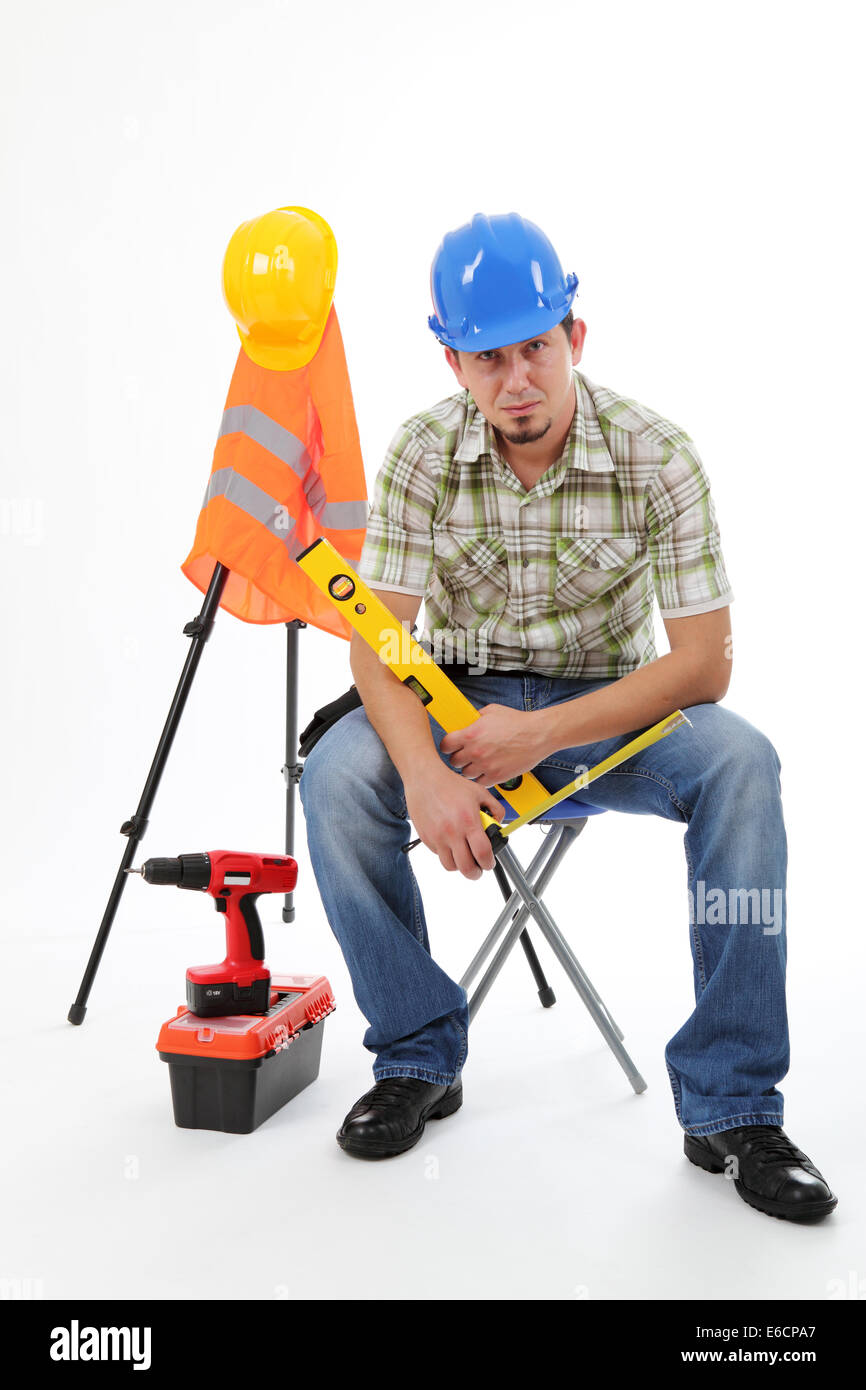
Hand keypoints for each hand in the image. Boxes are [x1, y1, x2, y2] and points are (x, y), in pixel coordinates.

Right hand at [404, 762, 506, 879]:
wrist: (424, 778)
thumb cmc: (450, 784)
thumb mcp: (480, 792)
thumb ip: (495, 808)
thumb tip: (499, 823)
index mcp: (468, 821)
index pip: (482, 854)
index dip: (489, 864)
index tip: (489, 863)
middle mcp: (452, 832)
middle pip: (466, 868)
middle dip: (475, 873)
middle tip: (478, 869)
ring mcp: (437, 837)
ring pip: (450, 866)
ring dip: (459, 865)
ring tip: (463, 856)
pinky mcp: (426, 838)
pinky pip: (438, 855)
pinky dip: (446, 853)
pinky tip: (450, 842)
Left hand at [440, 704, 550, 785]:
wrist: (538, 734)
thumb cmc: (518, 723)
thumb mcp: (491, 711)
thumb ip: (474, 718)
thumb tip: (466, 721)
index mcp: (471, 734)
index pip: (445, 745)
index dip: (448, 746)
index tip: (451, 747)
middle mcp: (476, 751)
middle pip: (454, 762)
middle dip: (459, 758)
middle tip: (466, 755)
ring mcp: (486, 766)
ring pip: (466, 774)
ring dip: (470, 769)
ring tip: (479, 762)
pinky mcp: (497, 776)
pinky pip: (481, 783)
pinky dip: (482, 778)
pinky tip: (488, 769)